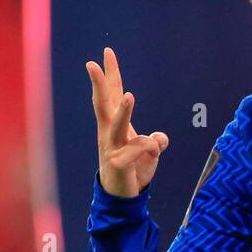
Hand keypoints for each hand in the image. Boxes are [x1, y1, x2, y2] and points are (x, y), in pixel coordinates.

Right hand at [86, 47, 168, 197]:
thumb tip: (159, 139)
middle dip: (99, 83)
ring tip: (130, 97)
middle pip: (103, 103)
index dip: (111, 74)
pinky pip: (141, 151)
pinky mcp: (117, 163)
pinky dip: (152, 150)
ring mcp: (111, 147)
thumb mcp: (150, 152)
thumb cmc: (134, 170)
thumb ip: (156, 141)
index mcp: (115, 125)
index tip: (107, 52)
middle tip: (92, 64)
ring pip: (118, 125)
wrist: (123, 199)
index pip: (113, 94)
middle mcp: (108, 133)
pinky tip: (153, 156)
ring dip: (125, 111)